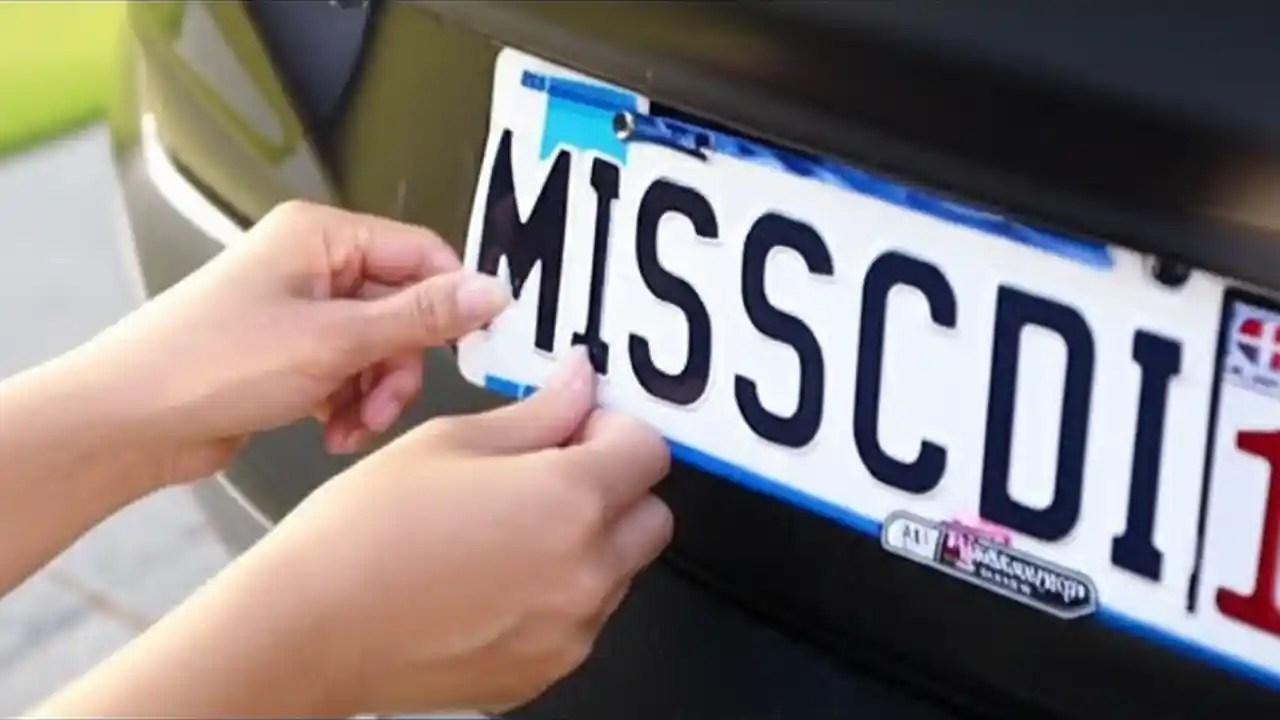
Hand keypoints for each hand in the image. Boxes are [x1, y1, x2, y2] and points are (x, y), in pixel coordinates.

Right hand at [63, 349, 673, 716]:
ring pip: (621, 570)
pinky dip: (559, 595)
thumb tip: (579, 385)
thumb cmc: (363, 536)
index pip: (649, 449)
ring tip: (508, 530)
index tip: (579, 427)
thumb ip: (536, 414)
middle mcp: (586, 572)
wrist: (308, 630)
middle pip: (651, 515)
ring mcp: (571, 630)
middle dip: (614, 487)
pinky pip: (583, 619)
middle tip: (550, 473)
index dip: (614, 429)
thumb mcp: (450, 443)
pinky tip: (494, 577)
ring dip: (590, 542)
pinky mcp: (547, 670)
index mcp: (570, 500)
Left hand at [76, 200, 509, 486]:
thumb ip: (421, 318)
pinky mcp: (290, 355)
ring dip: (377, 394)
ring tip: (352, 424)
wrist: (128, 422)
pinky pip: (350, 375)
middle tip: (387, 401)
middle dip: (401, 365)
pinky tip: (332, 431)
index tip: (478, 343)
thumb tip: (489, 292)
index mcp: (319, 236)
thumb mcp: (334, 341)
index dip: (454, 299)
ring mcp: (299, 312)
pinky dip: (351, 406)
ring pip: (380, 349)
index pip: (421, 252)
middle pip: (404, 308)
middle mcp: (310, 266)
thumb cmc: (205, 365)